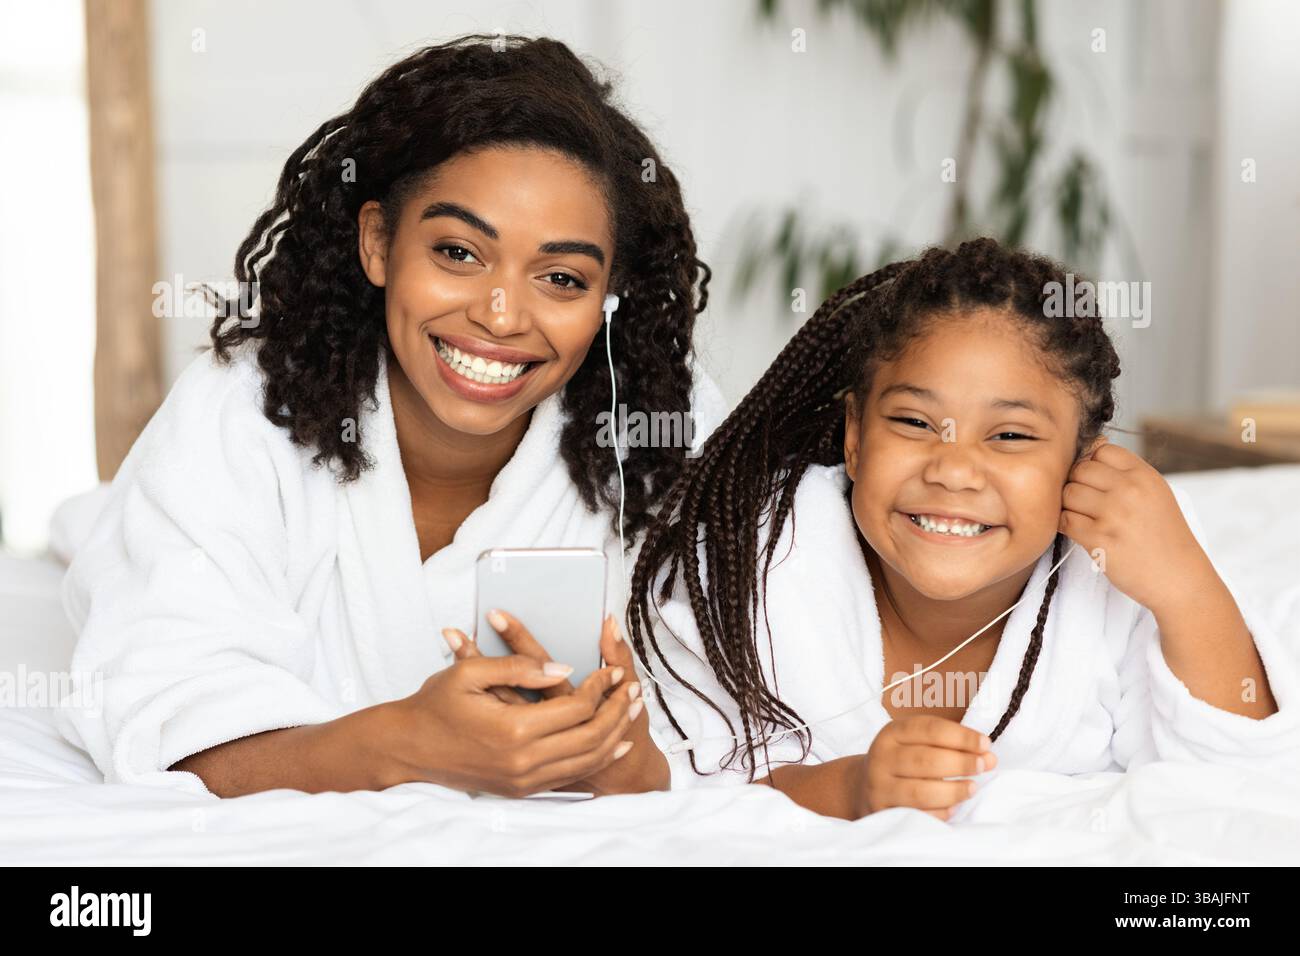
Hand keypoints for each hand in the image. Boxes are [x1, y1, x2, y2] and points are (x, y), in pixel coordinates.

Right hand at [441, 611, 667, 794]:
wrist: (408, 748)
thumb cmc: (435, 705)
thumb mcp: (470, 672)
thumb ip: (520, 666)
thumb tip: (564, 668)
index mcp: (513, 729)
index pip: (577, 708)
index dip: (601, 687)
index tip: (611, 670)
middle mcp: (523, 761)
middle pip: (591, 737)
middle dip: (618, 711)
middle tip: (633, 689)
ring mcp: (523, 780)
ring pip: (586, 761)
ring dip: (615, 734)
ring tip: (632, 710)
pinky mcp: (520, 790)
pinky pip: (570, 776)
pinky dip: (596, 758)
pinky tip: (612, 742)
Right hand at [860, 716, 994, 819]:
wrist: (862, 785)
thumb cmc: (901, 760)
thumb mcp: (916, 742)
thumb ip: (950, 745)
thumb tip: (988, 755)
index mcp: (892, 733)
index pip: (929, 729)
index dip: (961, 736)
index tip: (986, 744)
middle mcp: (882, 758)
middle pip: (925, 760)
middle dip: (961, 763)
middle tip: (984, 765)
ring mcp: (880, 787)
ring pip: (920, 792)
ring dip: (953, 791)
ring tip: (972, 788)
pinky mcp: (883, 813)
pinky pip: (917, 816)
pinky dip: (940, 813)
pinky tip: (953, 807)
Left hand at [1059, 437, 1216, 613]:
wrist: (1179, 578)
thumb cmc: (1163, 536)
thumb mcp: (1155, 494)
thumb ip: (1125, 473)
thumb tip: (1090, 449)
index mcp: (1145, 475)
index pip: (1101, 449)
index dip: (1092, 464)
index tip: (1096, 482)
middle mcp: (1130, 490)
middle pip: (1079, 469)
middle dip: (1077, 484)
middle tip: (1086, 504)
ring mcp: (1114, 514)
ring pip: (1068, 493)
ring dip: (1069, 505)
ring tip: (1085, 518)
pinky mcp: (1099, 539)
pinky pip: (1065, 519)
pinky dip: (1067, 525)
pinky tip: (1081, 532)